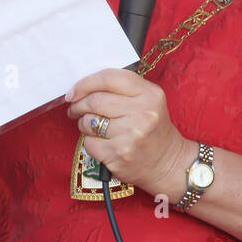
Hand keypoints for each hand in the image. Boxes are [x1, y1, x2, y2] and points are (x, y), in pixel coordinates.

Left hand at [66, 68, 192, 197]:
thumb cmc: (152, 130)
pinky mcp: (119, 153)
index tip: (73, 92)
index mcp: (150, 94)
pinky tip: (102, 144)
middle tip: (75, 110)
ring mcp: (131, 134)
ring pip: (88, 121)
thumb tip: (81, 88)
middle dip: (78, 105)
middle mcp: (143, 112)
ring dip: (83, 124)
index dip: (85, 83)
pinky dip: (90, 142)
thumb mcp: (148, 102)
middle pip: (94, 100)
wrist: (169, 164)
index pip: (109, 78)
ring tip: (94, 128)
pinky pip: (88, 142)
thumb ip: (120, 90)